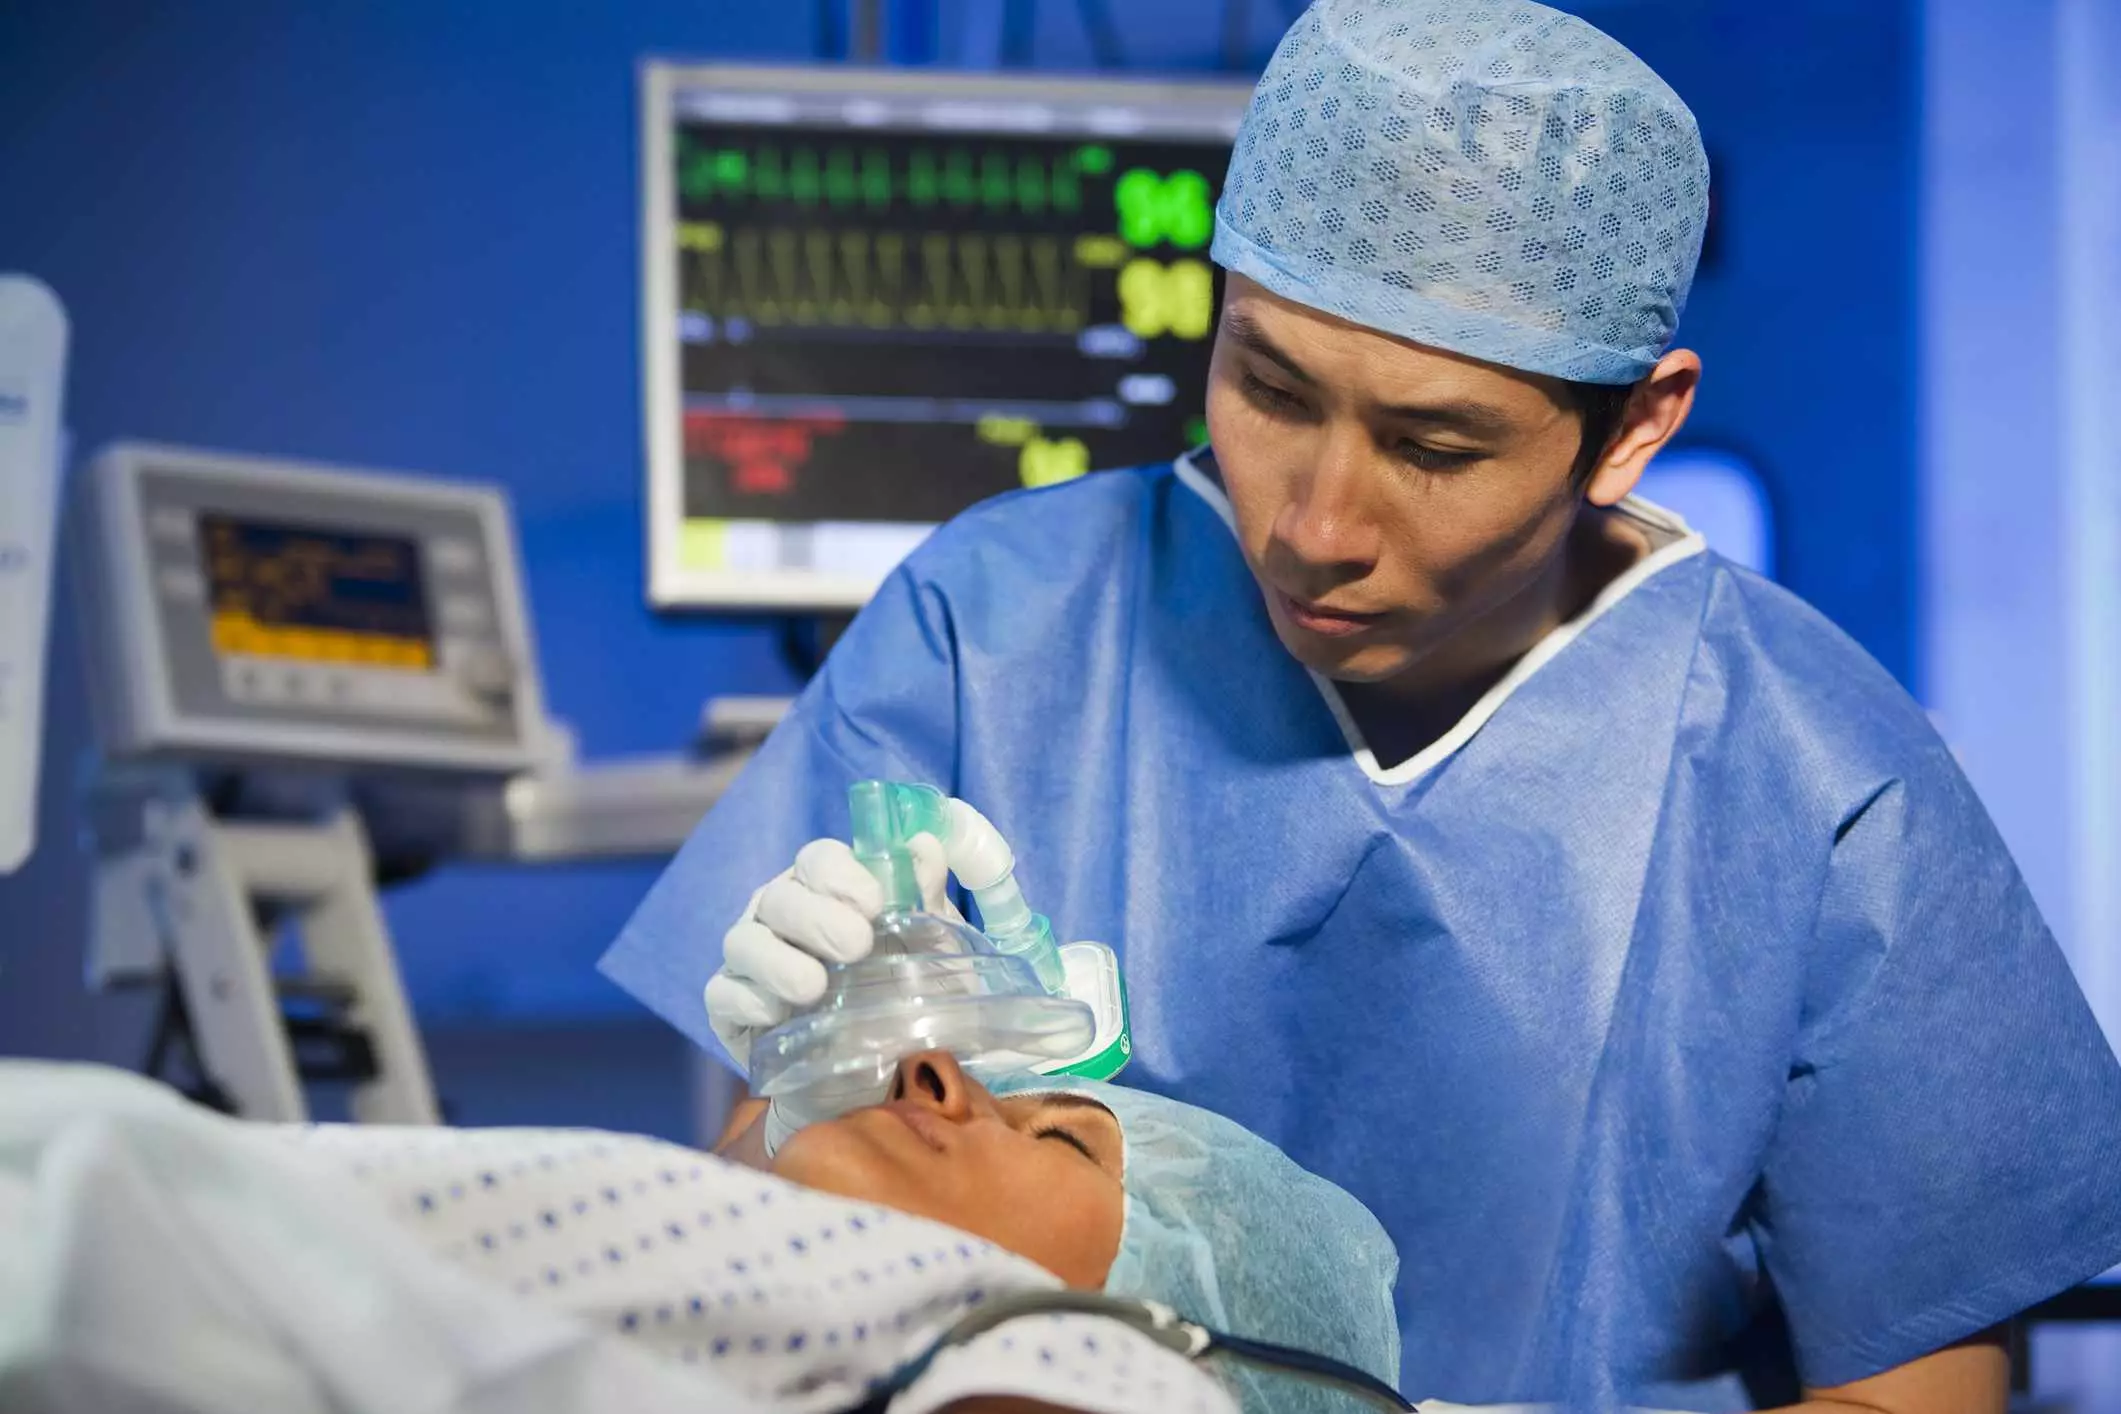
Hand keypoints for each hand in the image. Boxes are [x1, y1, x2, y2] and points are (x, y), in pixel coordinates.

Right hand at [704, 833, 953, 1068]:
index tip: (874, 904)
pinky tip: (778, 1016)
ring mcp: (751, 959)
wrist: (883, 1070)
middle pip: (779, 898)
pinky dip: (748, 1000)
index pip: (818, 860)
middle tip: (857, 947)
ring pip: (742, 942)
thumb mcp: (931, 949)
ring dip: (777, 961)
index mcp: (825, 890)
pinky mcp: (730, 1009)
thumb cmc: (903, 993)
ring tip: (813, 988)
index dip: (840, 875)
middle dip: (815, 918)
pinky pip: (722, 995)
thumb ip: (926, 898)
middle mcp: (780, 915)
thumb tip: (924, 847)